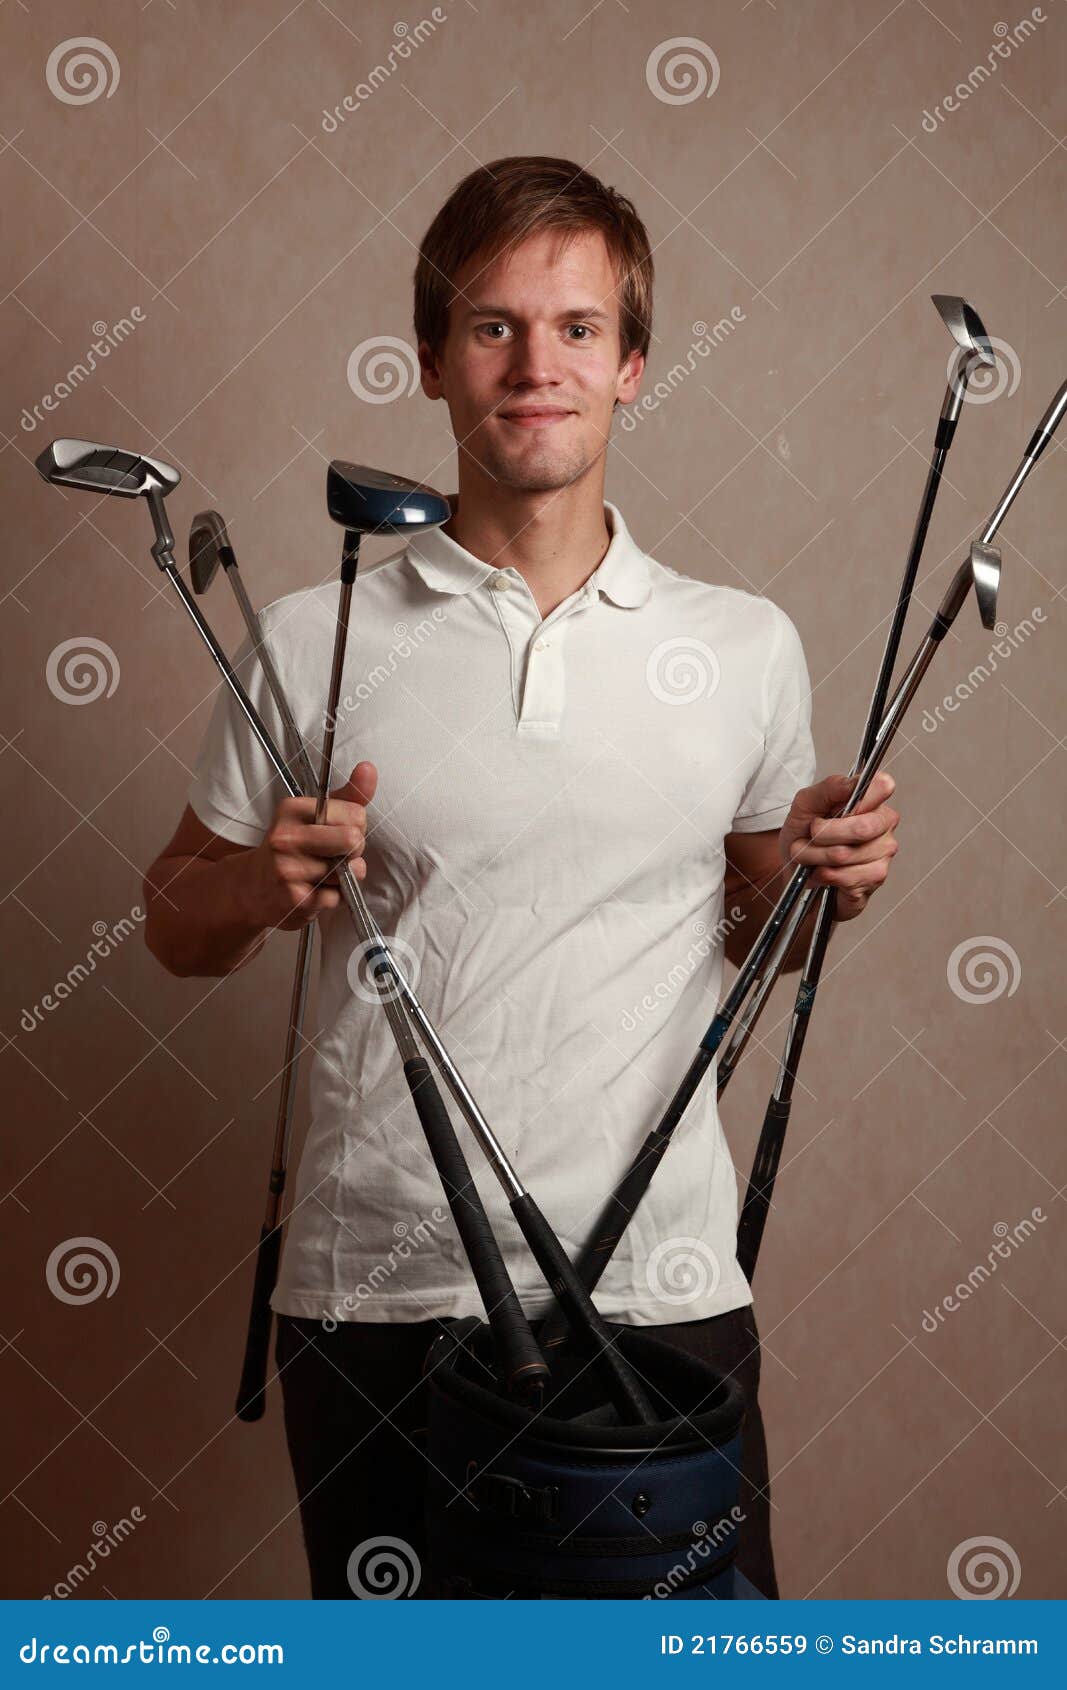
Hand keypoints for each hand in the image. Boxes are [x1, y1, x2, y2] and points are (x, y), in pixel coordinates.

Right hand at [245, 761, 377, 930]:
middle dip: (353, 851)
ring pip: (348, 872)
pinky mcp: (294, 899)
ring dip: (342, 878)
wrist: (253, 888)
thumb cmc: (293, 848)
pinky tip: (314, 891)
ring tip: (319, 875)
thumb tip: (369, 768)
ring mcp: (288, 869)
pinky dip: (333, 898)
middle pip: (354, 841)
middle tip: (333, 855)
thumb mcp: (316, 815)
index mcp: (292, 810)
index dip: (355, 827)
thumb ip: (348, 795)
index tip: (335, 832)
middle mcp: (286, 837)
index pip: (356, 814)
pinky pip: (338, 898)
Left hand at [779, 771, 899, 920]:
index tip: (833, 809)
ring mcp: (884, 851)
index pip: (882, 787)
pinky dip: (826, 875)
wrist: (792, 866)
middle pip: (862, 828)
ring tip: (811, 855)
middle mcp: (883, 823)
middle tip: (812, 835)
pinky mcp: (876, 877)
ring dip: (818, 857)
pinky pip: (848, 877)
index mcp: (871, 798)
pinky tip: (823, 871)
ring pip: (847, 855)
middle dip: (824, 834)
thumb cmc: (803, 832)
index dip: (855, 800)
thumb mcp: (806, 803)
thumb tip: (854, 782)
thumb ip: (830, 788)